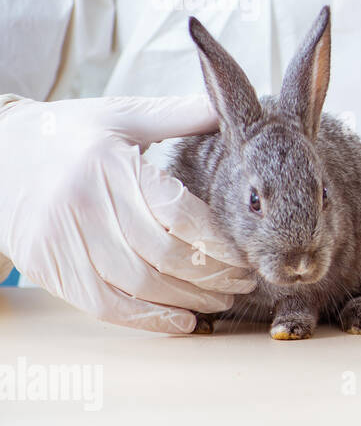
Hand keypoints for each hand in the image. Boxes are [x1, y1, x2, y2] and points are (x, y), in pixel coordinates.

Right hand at [0, 95, 255, 332]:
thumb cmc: (70, 134)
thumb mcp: (121, 114)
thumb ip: (178, 114)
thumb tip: (227, 104)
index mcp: (111, 164)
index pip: (177, 212)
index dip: (219, 241)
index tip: (248, 252)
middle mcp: (84, 204)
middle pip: (164, 255)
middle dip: (214, 275)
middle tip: (244, 282)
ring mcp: (63, 240)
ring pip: (139, 285)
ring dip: (190, 300)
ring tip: (222, 300)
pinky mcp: (49, 268)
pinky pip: (105, 306)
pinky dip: (148, 320)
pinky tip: (183, 321)